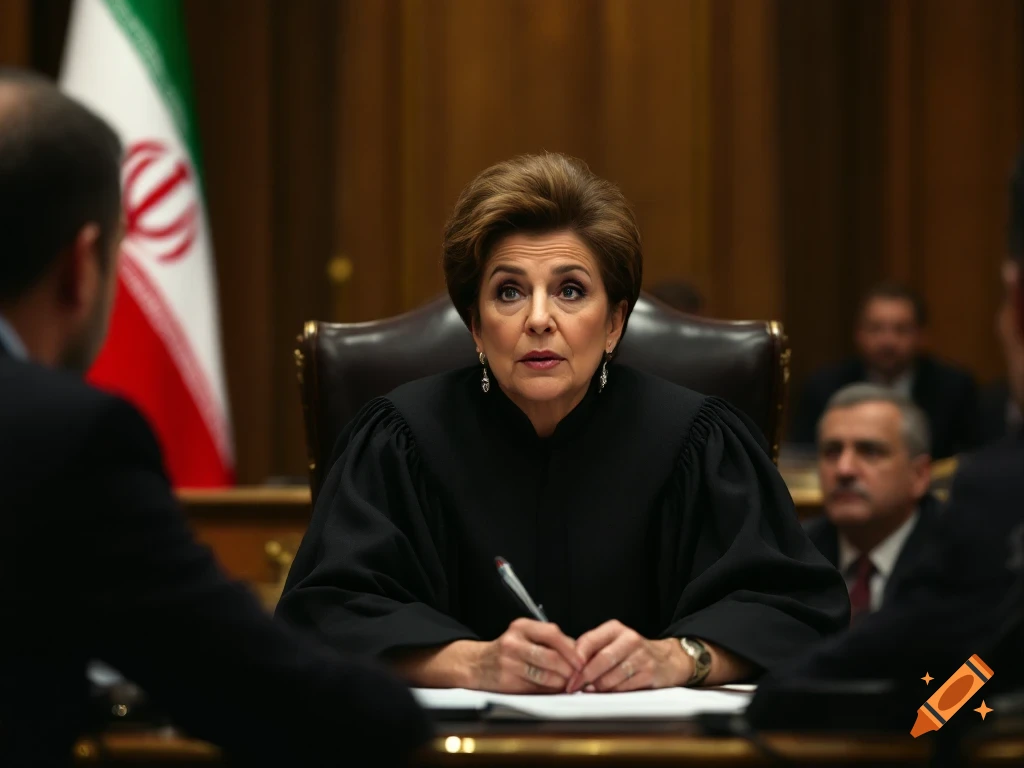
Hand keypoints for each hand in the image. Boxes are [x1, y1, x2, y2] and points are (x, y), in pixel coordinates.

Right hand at [471, 618, 584, 692]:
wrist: (477, 664)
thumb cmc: (507, 650)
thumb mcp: (524, 635)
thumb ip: (549, 641)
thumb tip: (578, 654)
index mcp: (521, 626)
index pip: (552, 633)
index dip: (571, 649)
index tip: (582, 660)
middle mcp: (514, 642)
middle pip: (551, 656)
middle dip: (569, 669)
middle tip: (578, 676)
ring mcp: (509, 662)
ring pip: (545, 675)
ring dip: (561, 682)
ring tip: (568, 684)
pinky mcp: (507, 681)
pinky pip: (536, 688)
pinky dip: (549, 690)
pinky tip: (554, 689)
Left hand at [567, 620, 690, 692]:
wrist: (667, 660)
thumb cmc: (631, 652)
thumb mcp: (611, 642)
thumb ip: (591, 649)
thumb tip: (568, 665)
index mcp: (615, 629)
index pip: (589, 641)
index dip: (575, 660)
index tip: (568, 674)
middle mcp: (629, 639)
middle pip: (601, 660)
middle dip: (584, 677)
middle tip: (574, 688)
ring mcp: (641, 656)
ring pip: (611, 676)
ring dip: (598, 688)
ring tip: (590, 691)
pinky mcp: (649, 673)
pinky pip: (624, 687)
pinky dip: (612, 693)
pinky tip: (607, 693)